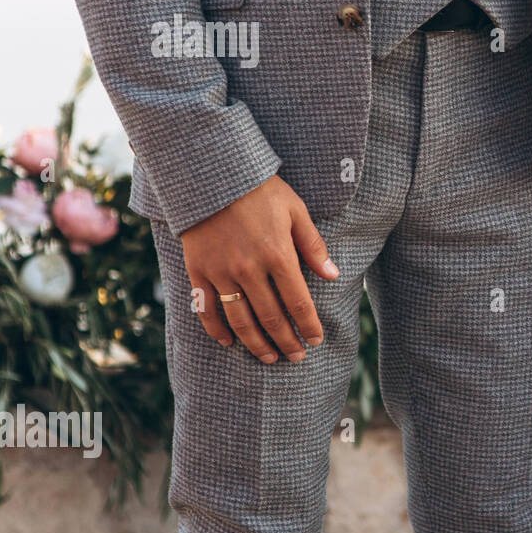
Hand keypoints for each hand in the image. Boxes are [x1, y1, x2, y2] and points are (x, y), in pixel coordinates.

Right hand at [179, 174, 339, 363]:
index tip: (315, 341)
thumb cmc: (262, 191)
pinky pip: (206, 308)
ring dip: (256, 344)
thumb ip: (313, 246)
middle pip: (271, 317)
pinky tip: (229, 343)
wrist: (212, 174)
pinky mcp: (198, 270)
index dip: (308, 326)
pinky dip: (216, 330)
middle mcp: (249, 268)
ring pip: (240, 320)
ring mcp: (221, 271)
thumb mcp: (296, 211)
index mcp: (278, 254)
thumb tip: (334, 276)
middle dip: (286, 341)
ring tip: (269, 358)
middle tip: (296, 357)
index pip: (298, 303)